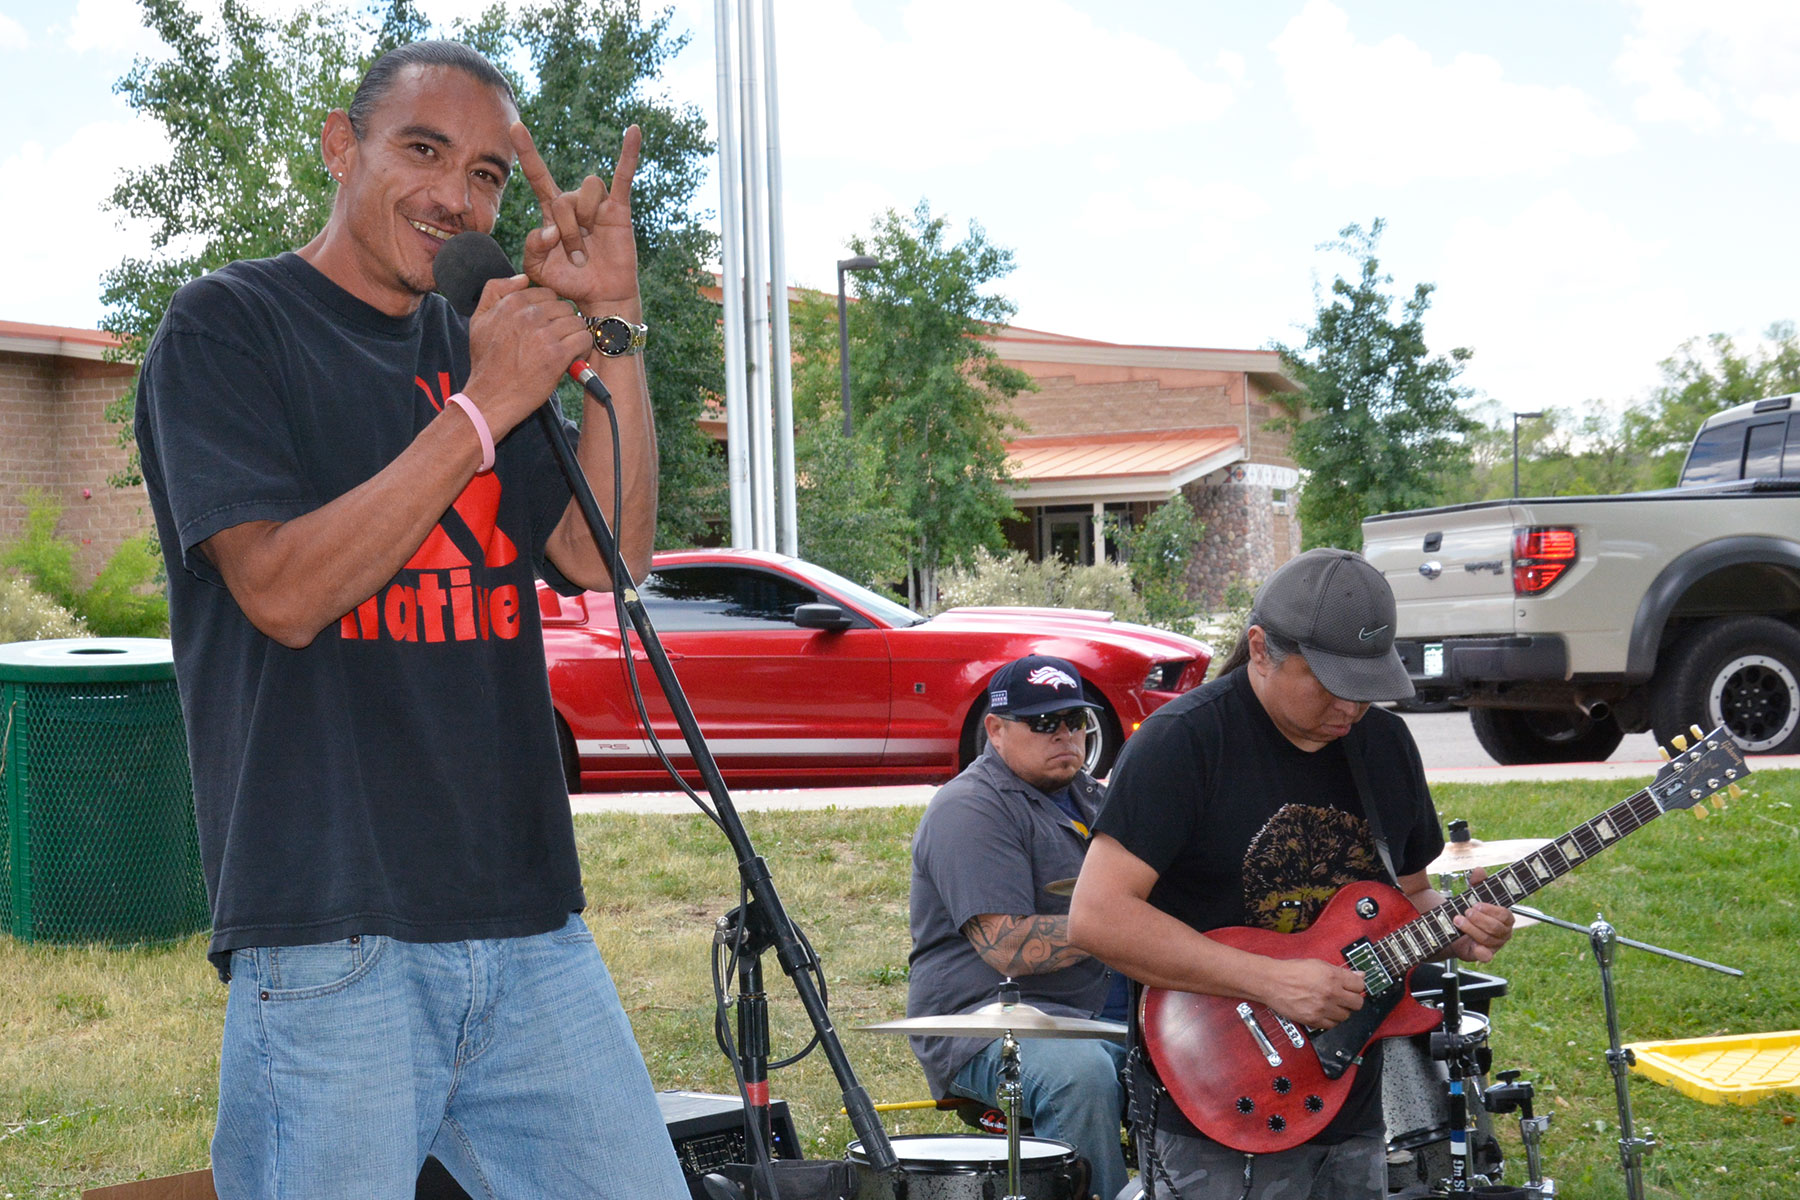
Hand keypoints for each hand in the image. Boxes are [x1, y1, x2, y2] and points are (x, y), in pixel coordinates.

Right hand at [462, 274, 593, 440]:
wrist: (490, 397)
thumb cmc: (486, 362)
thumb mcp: (479, 319)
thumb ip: (495, 291)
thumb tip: (523, 278)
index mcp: (511, 303)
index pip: (547, 294)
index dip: (550, 311)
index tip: (547, 326)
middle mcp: (528, 315)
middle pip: (564, 306)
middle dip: (563, 322)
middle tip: (556, 340)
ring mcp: (544, 334)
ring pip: (577, 321)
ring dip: (574, 336)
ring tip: (565, 350)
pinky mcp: (557, 355)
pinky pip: (584, 339)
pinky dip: (583, 349)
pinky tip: (573, 358)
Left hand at [510, 121, 641, 312]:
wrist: (599, 297)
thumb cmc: (569, 283)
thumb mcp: (537, 268)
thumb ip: (532, 246)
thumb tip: (550, 228)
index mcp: (552, 212)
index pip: (537, 175)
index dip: (526, 152)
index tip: (515, 125)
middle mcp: (574, 203)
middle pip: (563, 198)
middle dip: (567, 232)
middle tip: (574, 258)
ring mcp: (597, 206)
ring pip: (587, 190)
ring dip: (585, 220)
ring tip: (589, 246)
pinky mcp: (619, 210)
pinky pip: (623, 176)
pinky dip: (629, 153)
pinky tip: (634, 131)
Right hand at [1260, 958, 1366, 1028]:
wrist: (1272, 982)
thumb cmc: (1291, 971)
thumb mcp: (1318, 964)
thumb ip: (1340, 971)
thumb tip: (1359, 975)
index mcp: (1332, 976)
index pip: (1360, 986)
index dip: (1357, 986)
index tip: (1354, 987)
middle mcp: (1330, 993)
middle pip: (1357, 1003)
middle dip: (1352, 1000)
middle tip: (1345, 997)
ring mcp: (1323, 1008)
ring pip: (1346, 1016)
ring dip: (1341, 1011)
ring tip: (1331, 1004)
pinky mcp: (1314, 1020)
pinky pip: (1332, 1025)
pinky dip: (1330, 1020)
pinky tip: (1324, 1012)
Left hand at [1445, 866, 1514, 962]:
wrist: (1457, 929)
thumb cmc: (1471, 910)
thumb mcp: (1473, 894)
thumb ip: (1478, 882)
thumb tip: (1479, 870)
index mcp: (1505, 918)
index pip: (1505, 915)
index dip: (1490, 910)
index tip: (1476, 904)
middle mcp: (1503, 933)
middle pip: (1496, 928)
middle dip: (1478, 919)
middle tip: (1465, 912)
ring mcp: (1495, 945)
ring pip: (1487, 940)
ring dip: (1471, 929)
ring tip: (1457, 920)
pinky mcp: (1484, 955)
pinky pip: (1486, 957)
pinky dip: (1480, 951)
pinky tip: (1472, 945)